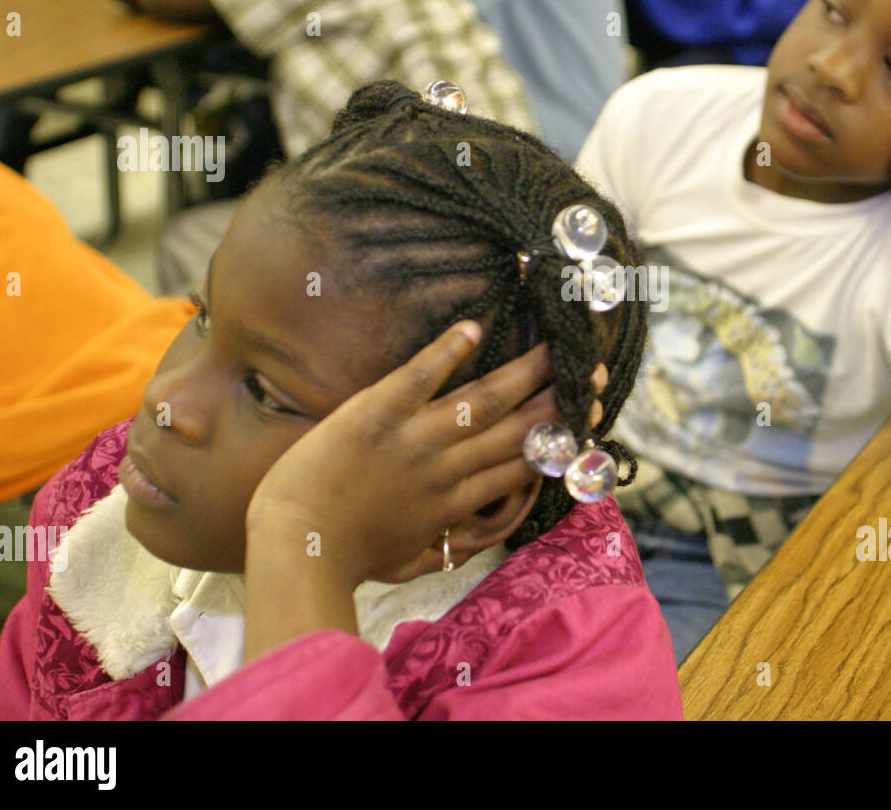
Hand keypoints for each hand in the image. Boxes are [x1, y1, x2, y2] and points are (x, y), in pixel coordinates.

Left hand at [245, 322, 606, 588]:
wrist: (297, 545)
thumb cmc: (348, 559)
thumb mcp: (409, 563)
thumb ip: (442, 550)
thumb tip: (463, 547)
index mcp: (456, 502)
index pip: (521, 465)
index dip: (559, 439)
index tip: (586, 418)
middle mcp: (447, 467)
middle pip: (517, 428)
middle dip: (560, 399)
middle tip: (592, 373)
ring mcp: (415, 437)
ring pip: (483, 400)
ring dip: (524, 372)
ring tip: (554, 346)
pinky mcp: (377, 413)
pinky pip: (419, 376)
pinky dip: (446, 351)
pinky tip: (472, 327)